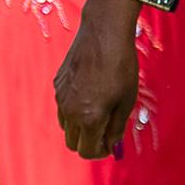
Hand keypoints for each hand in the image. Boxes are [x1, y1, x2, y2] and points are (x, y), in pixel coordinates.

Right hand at [53, 0, 140, 160]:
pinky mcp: (57, 83)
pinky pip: (63, 107)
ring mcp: (60, 97)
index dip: (101, 152)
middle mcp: (69, 111)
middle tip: (106, 131)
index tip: (112, 143)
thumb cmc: (121, 67)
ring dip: (80, 126)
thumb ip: (116, 128)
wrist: (103, 33)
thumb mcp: (126, 101)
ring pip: (66, 125)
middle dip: (89, 142)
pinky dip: (74, 109)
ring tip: (99, 110)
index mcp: (89, 118)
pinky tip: (90, 92)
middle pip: (72, 143)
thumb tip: (112, 145)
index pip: (87, 151)